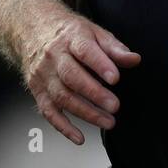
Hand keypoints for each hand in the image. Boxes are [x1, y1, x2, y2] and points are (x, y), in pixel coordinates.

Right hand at [21, 8, 140, 145]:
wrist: (32, 30)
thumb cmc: (68, 33)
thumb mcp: (93, 32)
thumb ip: (114, 48)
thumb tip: (134, 60)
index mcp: (70, 38)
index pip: (84, 51)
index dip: (100, 65)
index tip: (115, 79)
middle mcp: (54, 56)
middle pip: (72, 76)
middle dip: (94, 93)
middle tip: (115, 106)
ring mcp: (44, 75)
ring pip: (62, 96)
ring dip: (85, 112)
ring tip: (108, 121)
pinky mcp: (38, 91)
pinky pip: (48, 112)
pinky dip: (63, 127)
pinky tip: (79, 137)